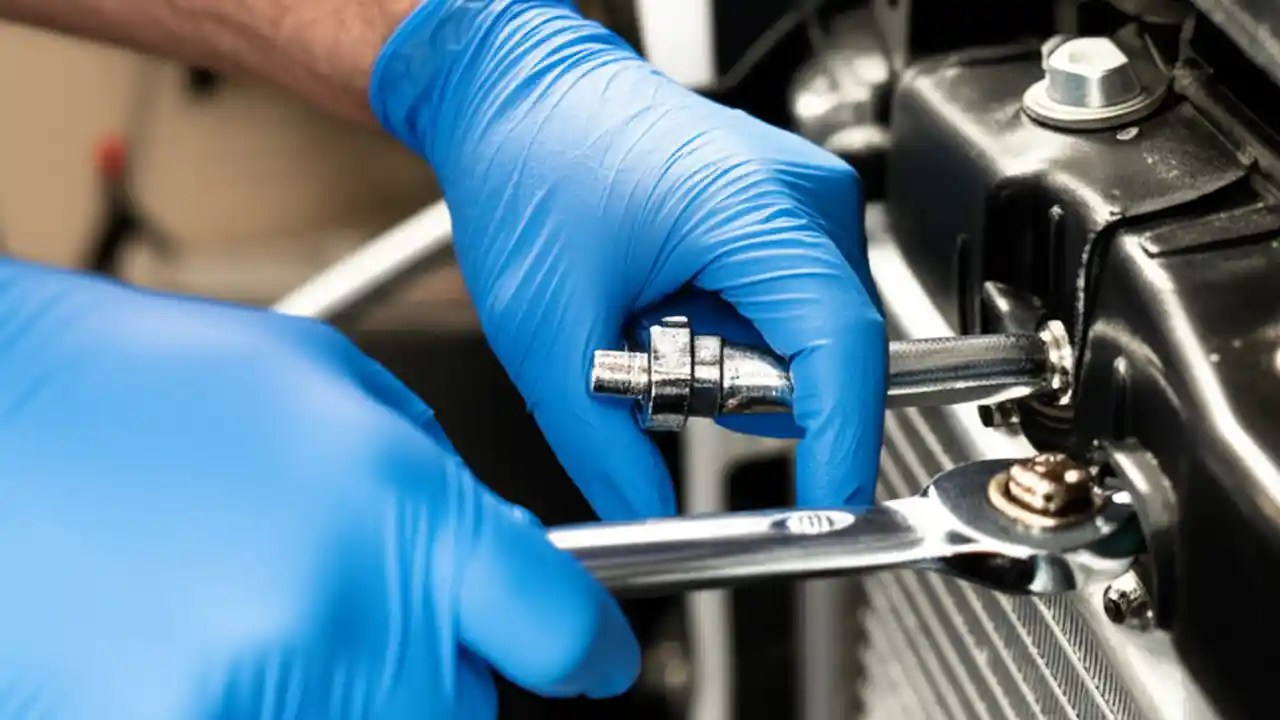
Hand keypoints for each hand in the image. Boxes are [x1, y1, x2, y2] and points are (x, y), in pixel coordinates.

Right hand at [0, 261, 636, 718]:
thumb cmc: (128, 385)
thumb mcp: (322, 389)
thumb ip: (426, 482)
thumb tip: (489, 550)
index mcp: (395, 508)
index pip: (561, 629)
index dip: (589, 649)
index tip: (589, 657)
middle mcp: (341, 614)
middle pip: (468, 709)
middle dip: (442, 670)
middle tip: (377, 618)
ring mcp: (253, 697)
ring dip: (354, 692)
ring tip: (271, 618)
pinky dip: (268, 706)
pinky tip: (211, 644)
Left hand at [372, 0, 886, 519]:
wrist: (513, 90)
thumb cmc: (526, 165)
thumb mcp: (548, 332)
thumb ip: (603, 448)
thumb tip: (647, 517)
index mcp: (757, 213)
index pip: (841, 354)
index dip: (842, 447)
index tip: (825, 511)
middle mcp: (802, 198)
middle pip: (828, 353)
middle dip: (747, 392)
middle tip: (652, 361)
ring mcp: (800, 198)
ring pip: (810, 336)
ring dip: (736, 360)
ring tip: (652, 313)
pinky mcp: (785, 209)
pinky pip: (791, 306)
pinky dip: (735, 330)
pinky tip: (673, 297)